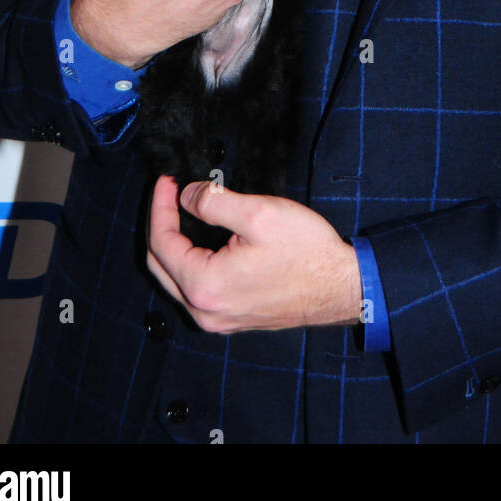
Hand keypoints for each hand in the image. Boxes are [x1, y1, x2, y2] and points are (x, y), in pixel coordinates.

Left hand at [146, 175, 363, 332]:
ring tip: (181, 212)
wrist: (341, 286)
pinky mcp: (232, 318)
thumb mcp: (259, 213)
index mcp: (205, 285)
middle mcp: (204, 311)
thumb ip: (213, 202)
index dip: (160, 205)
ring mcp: (218, 320)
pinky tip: (201, 241)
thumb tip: (186, 196)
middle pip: (159, 264)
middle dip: (160, 223)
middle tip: (170, 193)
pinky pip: (195, 290)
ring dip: (172, 245)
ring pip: (175, 279)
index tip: (167, 180)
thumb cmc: (306, 252)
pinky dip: (189, 262)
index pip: (161, 242)